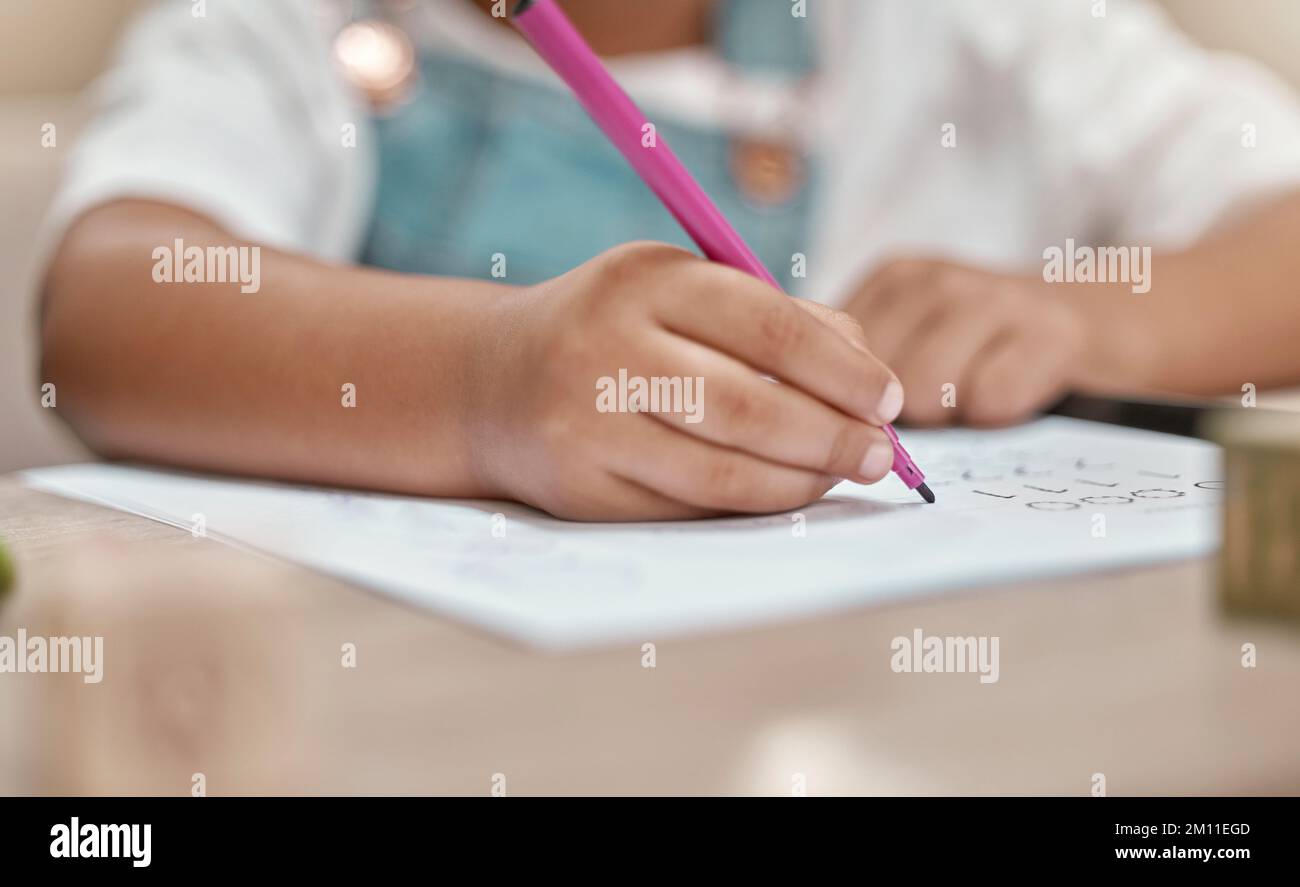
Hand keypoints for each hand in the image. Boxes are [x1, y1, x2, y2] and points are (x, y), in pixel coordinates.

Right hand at [475, 242, 903, 520]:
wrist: (493, 379)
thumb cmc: (615, 328)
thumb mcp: (678, 289)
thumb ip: (773, 317)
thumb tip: (868, 373)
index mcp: (645, 282)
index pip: (768, 327)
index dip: (843, 369)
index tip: (890, 398)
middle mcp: (608, 349)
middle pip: (749, 407)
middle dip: (832, 436)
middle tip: (877, 453)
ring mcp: (588, 424)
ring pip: (721, 472)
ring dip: (798, 481)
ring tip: (838, 474)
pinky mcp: (581, 489)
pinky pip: (687, 509)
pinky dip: (749, 506)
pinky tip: (781, 492)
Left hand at [843, 258, 1089, 426]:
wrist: (1086, 310)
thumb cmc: (979, 341)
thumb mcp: (911, 331)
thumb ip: (855, 361)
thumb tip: (818, 415)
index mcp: (893, 279)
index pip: (832, 359)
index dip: (850, 399)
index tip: (883, 402)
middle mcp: (937, 279)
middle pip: (874, 385)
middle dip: (899, 412)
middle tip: (940, 398)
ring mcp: (995, 299)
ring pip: (925, 394)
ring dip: (947, 415)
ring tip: (972, 391)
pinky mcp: (1050, 332)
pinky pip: (989, 401)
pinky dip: (996, 414)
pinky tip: (1010, 389)